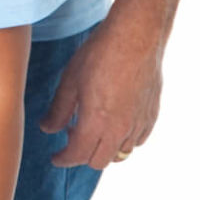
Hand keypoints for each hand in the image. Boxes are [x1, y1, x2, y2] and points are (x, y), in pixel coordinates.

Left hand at [39, 13, 165, 168]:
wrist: (136, 38)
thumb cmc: (99, 55)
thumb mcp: (70, 81)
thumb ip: (59, 110)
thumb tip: (47, 129)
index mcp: (97, 122)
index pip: (78, 155)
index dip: (64, 159)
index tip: (56, 158)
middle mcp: (121, 129)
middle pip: (99, 161)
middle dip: (81, 157)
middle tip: (70, 141)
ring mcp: (139, 124)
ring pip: (120, 154)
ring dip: (103, 149)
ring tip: (90, 131)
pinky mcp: (152, 116)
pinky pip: (137, 141)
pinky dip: (122, 141)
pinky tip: (112, 124)